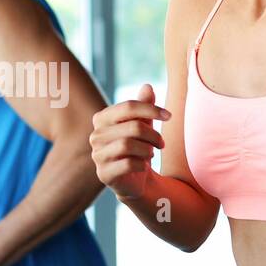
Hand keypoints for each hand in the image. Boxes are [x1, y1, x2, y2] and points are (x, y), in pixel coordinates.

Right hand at [89, 83, 168, 199]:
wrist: (135, 179)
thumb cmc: (138, 147)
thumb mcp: (144, 124)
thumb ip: (144, 106)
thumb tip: (147, 86)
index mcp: (102, 119)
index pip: (128, 107)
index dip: (151, 109)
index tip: (169, 116)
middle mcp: (96, 136)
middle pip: (132, 126)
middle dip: (153, 134)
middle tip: (161, 143)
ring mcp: (97, 155)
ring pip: (128, 144)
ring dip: (147, 149)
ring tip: (151, 153)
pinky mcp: (104, 174)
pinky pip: (127, 163)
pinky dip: (142, 164)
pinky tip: (144, 165)